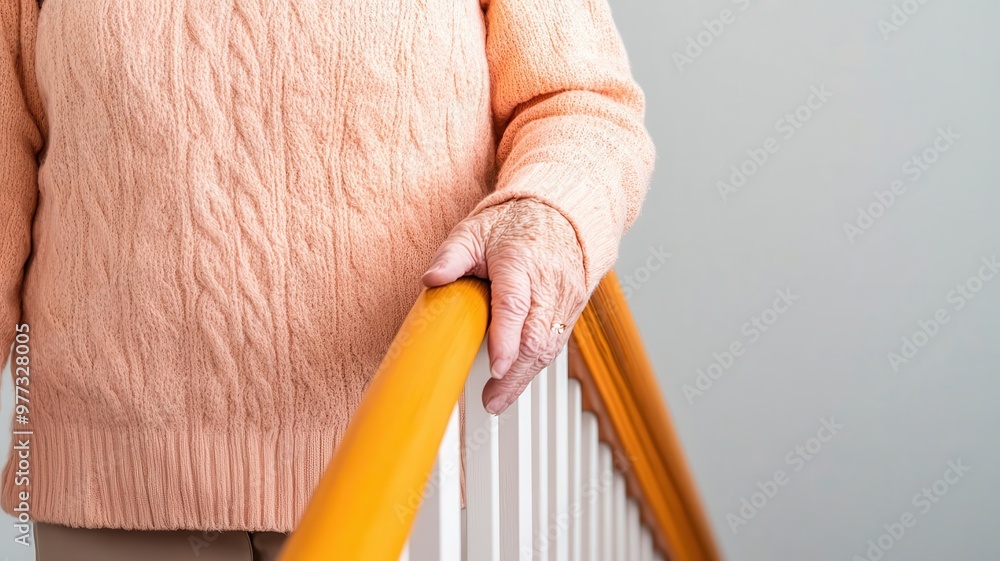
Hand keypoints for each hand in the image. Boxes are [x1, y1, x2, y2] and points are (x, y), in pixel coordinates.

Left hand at [422, 198, 587, 415]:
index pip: (515, 306)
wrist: (561, 214)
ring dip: (526, 376)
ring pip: (550, 346)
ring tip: (499, 398)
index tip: (496, 369)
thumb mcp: (474, 230)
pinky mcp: (572, 310)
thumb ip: (451, 256)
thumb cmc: (514, 225)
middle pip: (537, 337)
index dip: (506, 340)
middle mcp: (547, 283)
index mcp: (520, 262)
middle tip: (492, 400)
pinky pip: (556, 343)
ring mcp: (564, 298)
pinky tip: (517, 378)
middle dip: (516, 375)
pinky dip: (536, 364)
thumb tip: (431, 279)